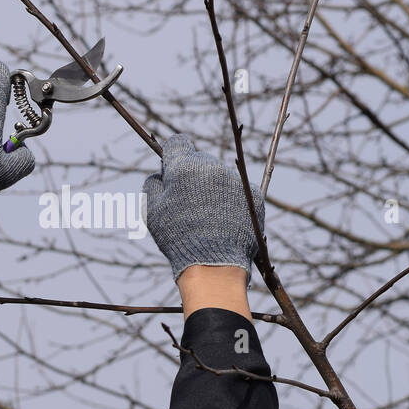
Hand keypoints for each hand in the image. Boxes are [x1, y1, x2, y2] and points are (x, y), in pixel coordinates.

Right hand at [142, 134, 264, 284]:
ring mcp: (236, 181)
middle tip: (190, 203)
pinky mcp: (255, 196)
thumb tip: (159, 175)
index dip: (173, 157)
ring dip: (214, 188)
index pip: (178, 143)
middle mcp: (212, 167)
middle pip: (200, 160)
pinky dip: (233, 201)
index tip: (173, 172)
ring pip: (221, 176)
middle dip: (193, 175)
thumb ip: (153, 185)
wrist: (214, 265)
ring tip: (209, 218)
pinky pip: (240, 191)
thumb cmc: (178, 238)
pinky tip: (226, 222)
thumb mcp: (152, 212)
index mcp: (184, 167)